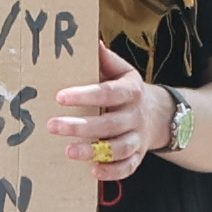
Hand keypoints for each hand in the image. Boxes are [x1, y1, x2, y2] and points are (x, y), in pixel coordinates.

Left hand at [47, 42, 168, 180]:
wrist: (158, 113)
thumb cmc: (127, 90)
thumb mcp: (121, 71)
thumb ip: (104, 59)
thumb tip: (89, 40)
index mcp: (130, 91)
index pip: (108, 92)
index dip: (85, 95)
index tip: (60, 97)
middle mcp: (136, 115)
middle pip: (110, 123)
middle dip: (81, 126)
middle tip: (53, 126)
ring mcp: (138, 137)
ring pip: (119, 148)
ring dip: (94, 151)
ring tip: (69, 151)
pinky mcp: (138, 155)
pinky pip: (128, 167)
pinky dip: (113, 172)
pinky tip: (93, 171)